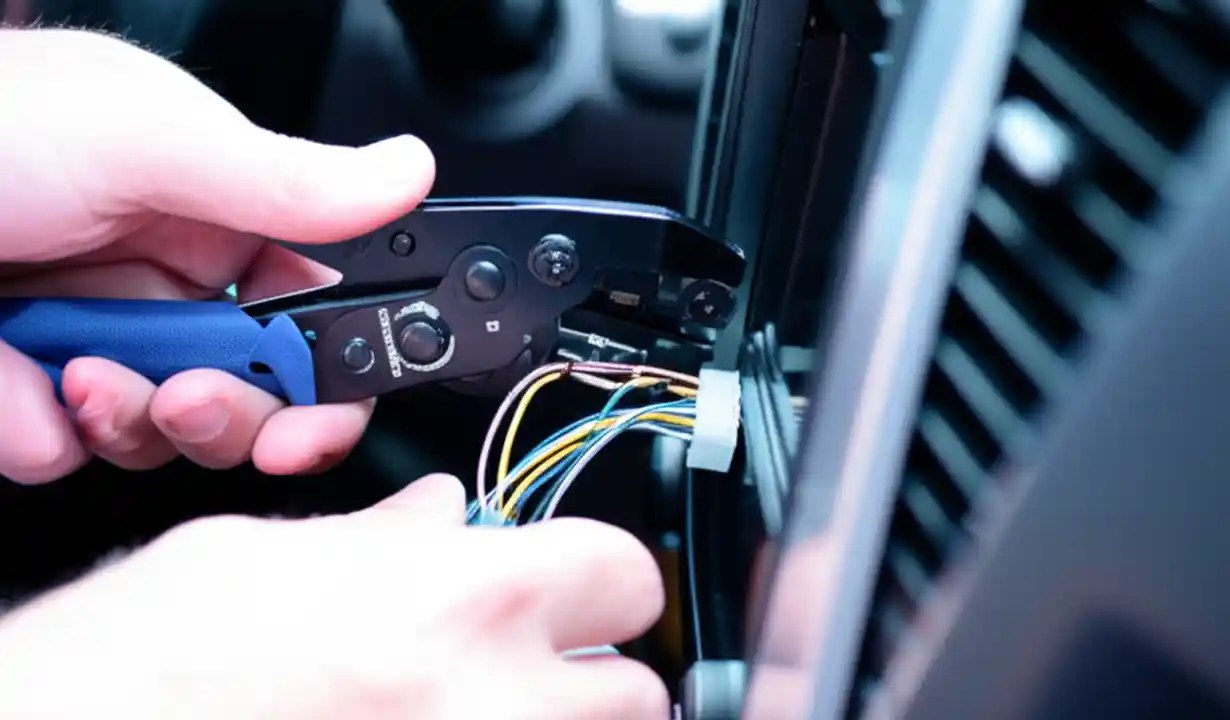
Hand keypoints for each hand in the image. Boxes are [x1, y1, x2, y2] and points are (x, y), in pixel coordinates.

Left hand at [0, 28, 435, 482]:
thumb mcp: (148, 143)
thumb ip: (290, 183)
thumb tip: (410, 174)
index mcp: (216, 216)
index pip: (316, 315)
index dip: (331, 379)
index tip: (311, 419)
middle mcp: (163, 281)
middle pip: (251, 393)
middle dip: (223, 413)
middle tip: (186, 398)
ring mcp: (91, 336)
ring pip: (162, 433)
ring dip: (125, 420)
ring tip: (69, 370)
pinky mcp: (21, 385)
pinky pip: (62, 448)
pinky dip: (35, 427)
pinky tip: (6, 378)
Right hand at [0, 475, 670, 718]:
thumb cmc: (137, 669)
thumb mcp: (258, 563)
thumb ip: (379, 541)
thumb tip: (436, 516)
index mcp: (461, 603)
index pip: (624, 570)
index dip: (597, 576)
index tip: (571, 586)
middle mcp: (494, 707)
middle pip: (635, 691)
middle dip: (589, 678)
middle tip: (520, 672)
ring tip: (472, 717)